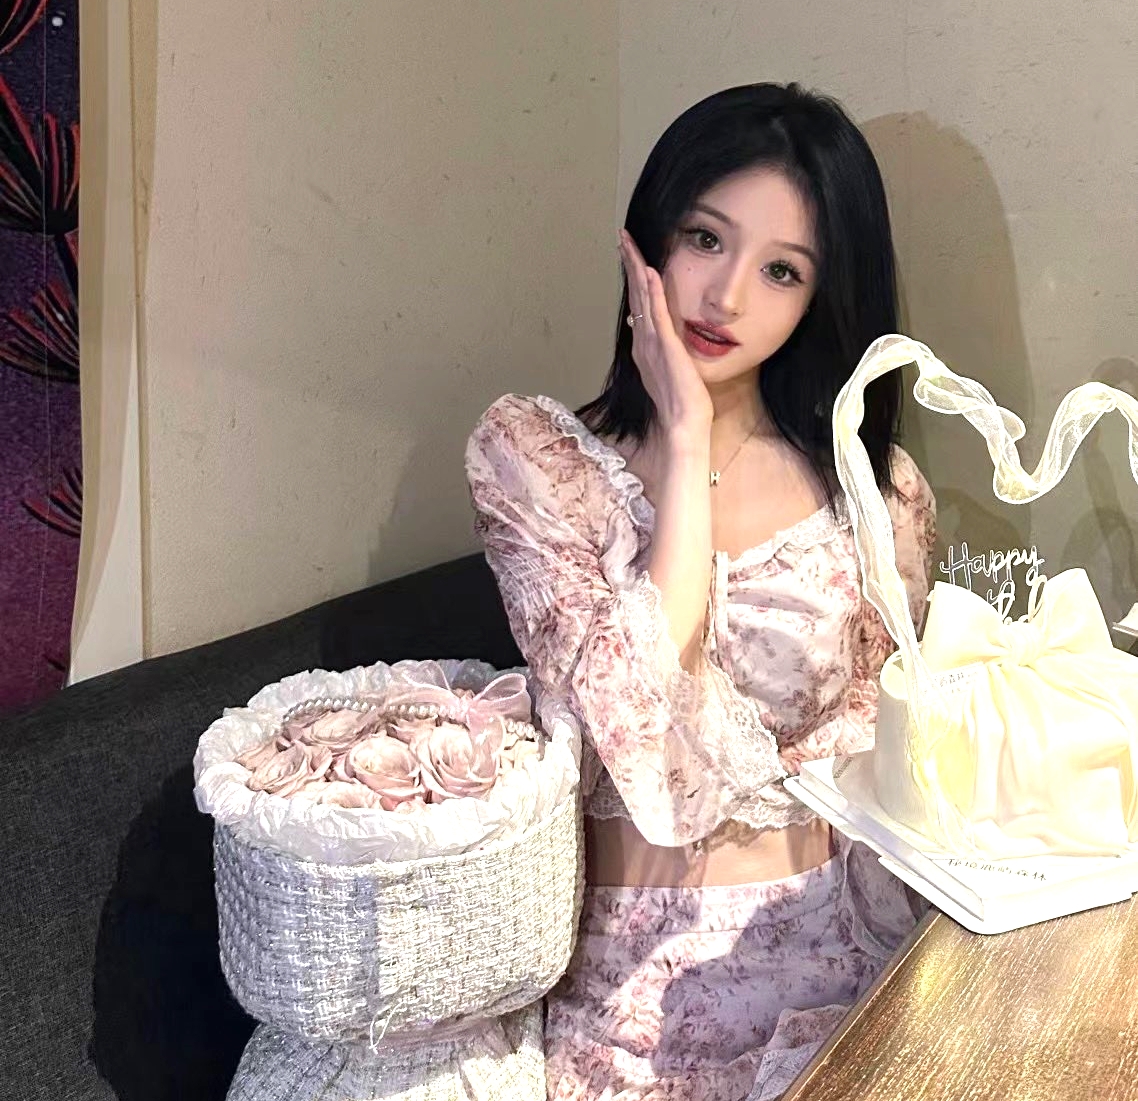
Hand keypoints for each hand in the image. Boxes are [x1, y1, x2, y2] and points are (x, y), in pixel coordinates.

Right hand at [619, 229, 712, 439]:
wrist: (683, 423)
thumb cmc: (682, 403)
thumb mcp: (669, 371)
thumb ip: (657, 350)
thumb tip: (645, 332)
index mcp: (644, 347)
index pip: (638, 305)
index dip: (633, 279)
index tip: (630, 257)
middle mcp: (643, 342)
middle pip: (634, 295)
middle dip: (629, 265)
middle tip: (623, 239)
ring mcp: (652, 343)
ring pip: (641, 299)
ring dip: (635, 269)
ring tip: (629, 245)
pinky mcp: (665, 346)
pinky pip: (657, 314)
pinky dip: (652, 292)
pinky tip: (648, 272)